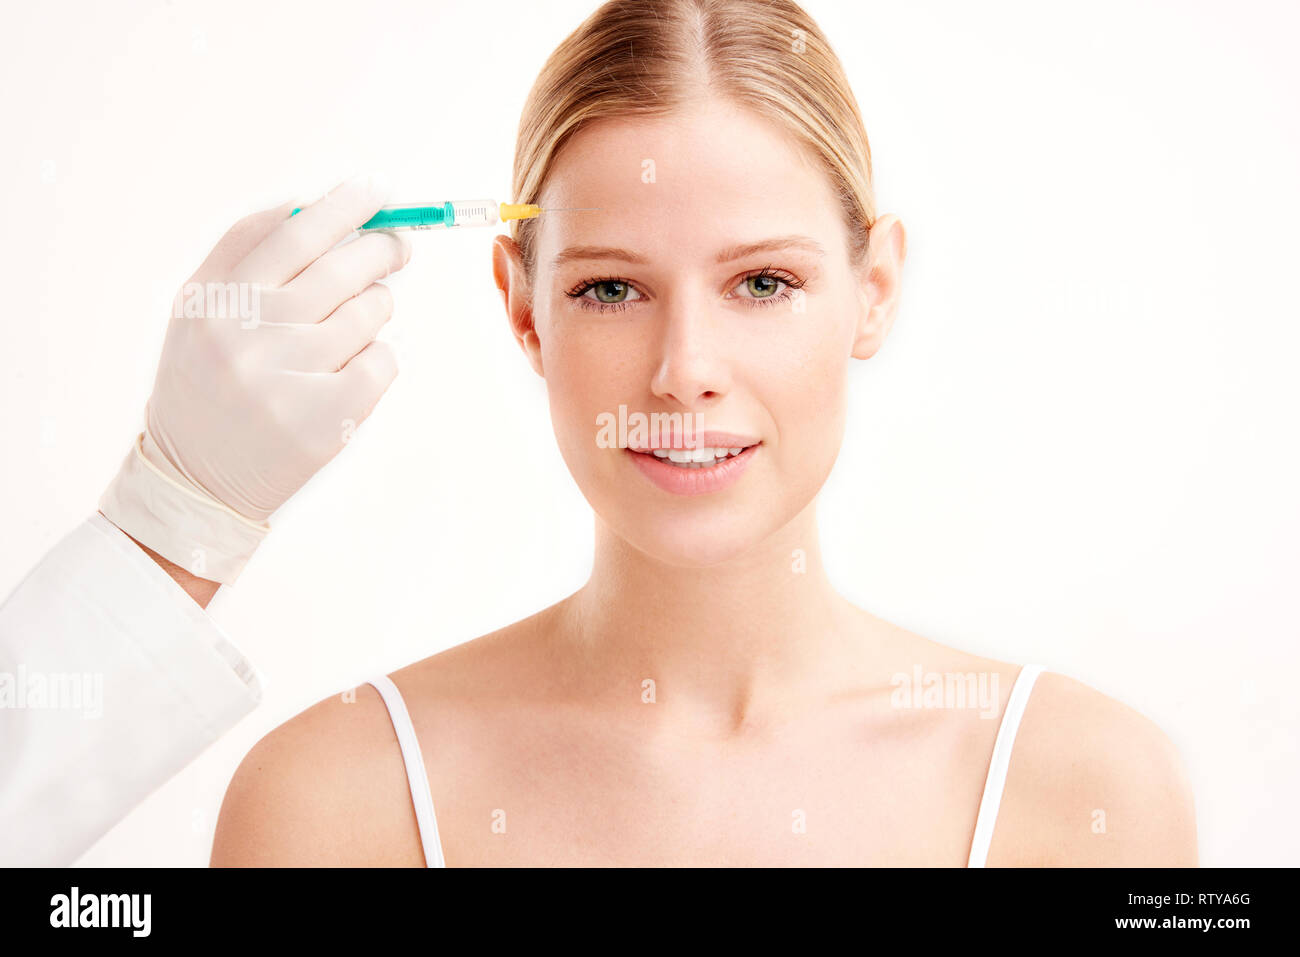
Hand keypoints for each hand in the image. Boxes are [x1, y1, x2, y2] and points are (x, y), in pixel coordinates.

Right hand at [100, 176, 411, 582]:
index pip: (294, 233)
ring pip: (371, 314)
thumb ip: (248, 250)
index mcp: (216, 301)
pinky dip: (378, 358)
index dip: (345, 204)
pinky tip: (349, 371)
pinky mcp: (324, 422)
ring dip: (376, 309)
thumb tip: (318, 203)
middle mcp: (249, 337)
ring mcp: (288, 382)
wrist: (194, 479)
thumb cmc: (209, 379)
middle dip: (383, 248)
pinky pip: (383, 362)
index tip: (378, 190)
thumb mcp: (202, 309)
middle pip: (344, 267)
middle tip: (397, 246)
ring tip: (350, 326)